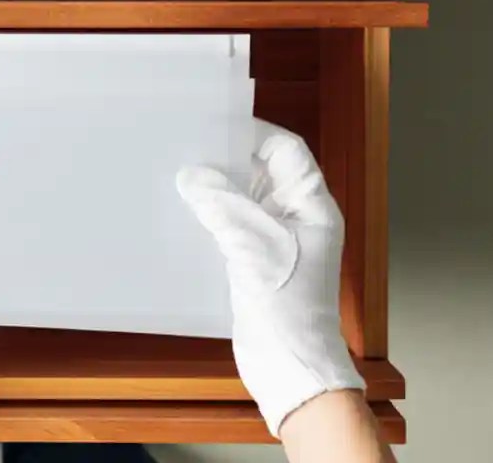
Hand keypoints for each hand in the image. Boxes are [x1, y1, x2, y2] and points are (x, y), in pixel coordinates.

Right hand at [177, 120, 363, 436]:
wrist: (290, 365)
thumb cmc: (286, 305)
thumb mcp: (253, 246)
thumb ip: (223, 204)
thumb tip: (192, 175)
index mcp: (312, 205)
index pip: (287, 150)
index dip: (254, 133)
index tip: (214, 127)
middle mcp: (298, 218)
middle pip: (264, 171)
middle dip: (229, 159)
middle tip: (189, 148)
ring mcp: (279, 241)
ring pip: (246, 199)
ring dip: (218, 190)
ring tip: (180, 178)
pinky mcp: (258, 262)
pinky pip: (235, 226)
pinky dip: (213, 217)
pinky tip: (185, 215)